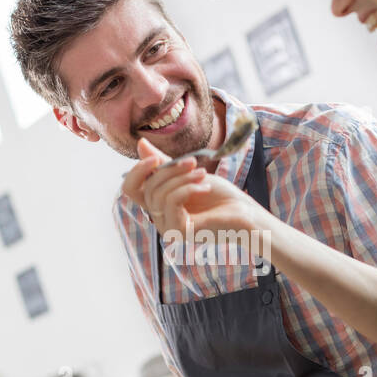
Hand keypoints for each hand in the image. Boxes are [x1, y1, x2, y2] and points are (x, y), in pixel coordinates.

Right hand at [121, 138, 261, 237]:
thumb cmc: (220, 196)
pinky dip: (188, 189)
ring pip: (160, 194)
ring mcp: (168, 228)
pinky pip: (172, 202)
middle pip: (148, 187)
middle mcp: (159, 218)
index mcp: (158, 204)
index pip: (131, 188)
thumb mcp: (188, 173)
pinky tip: (205, 187)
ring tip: (203, 174)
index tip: (156, 156)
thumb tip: (140, 143)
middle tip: (193, 162)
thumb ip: (164, 163)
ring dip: (182, 178)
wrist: (245, 214)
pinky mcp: (180, 233)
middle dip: (170, 169)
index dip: (137, 170)